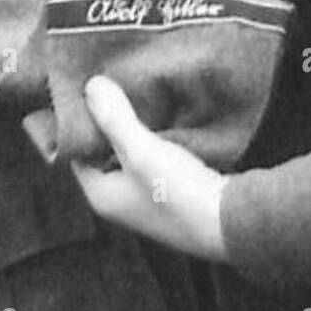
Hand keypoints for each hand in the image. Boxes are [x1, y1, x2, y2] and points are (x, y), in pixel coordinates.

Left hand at [70, 76, 227, 260]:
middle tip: (116, 87)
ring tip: (140, 96)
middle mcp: (121, 200)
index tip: (90, 93)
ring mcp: (149, 199)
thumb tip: (90, 86)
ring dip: (137, 131)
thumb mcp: (141, 151)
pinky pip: (157, 160)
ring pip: (133, 156)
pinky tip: (168, 120)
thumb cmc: (178, 193)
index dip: (83, 124)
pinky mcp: (174, 194)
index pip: (79, 153)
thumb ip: (115, 119)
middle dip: (111, 124)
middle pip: (106, 154)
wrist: (231, 224)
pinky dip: (158, 141)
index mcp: (102, 195)